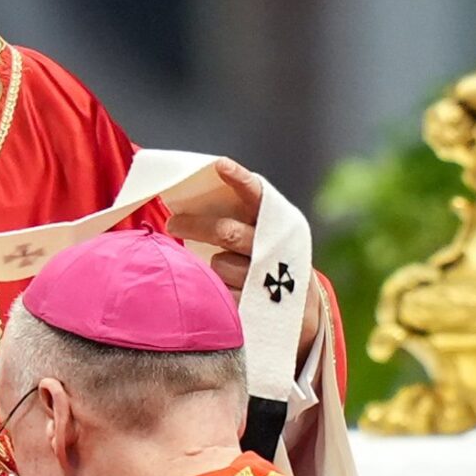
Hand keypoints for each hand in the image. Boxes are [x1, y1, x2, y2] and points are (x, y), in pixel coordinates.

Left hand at [163, 160, 326, 355]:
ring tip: (225, 270)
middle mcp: (273, 248)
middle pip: (226, 232)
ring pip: (218, 265)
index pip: (258, 196)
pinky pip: (219, 292)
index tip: (220, 164)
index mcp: (275, 223)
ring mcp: (264, 279)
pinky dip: (217, 290)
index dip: (240, 179)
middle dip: (194, 226)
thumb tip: (186, 204)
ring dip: (211, 266)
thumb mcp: (265, 234)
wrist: (303, 310)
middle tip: (172, 224)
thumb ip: (238, 216)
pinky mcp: (254, 305)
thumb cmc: (269, 260)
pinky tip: (231, 292)